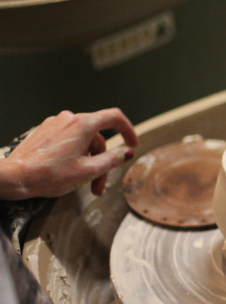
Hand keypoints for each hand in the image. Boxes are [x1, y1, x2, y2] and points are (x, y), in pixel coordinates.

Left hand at [0, 108, 137, 199]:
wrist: (14, 177)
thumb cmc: (48, 174)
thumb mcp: (88, 171)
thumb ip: (111, 160)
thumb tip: (126, 152)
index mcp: (82, 124)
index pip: (114, 118)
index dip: (128, 130)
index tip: (132, 144)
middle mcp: (69, 119)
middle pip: (97, 138)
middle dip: (102, 162)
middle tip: (100, 185)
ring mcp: (55, 124)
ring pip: (83, 141)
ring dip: (88, 162)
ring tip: (84, 184)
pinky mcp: (45, 132)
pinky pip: (69, 141)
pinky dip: (75, 155)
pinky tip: (69, 172)